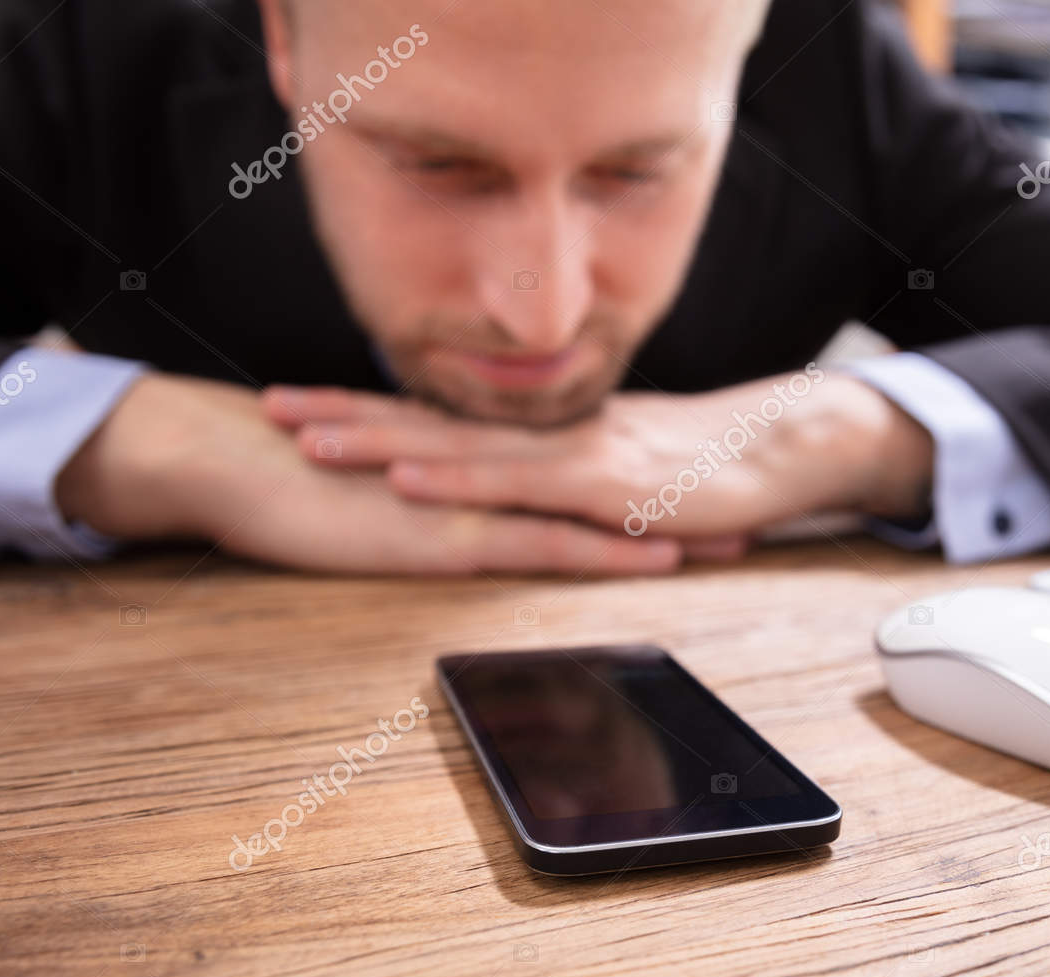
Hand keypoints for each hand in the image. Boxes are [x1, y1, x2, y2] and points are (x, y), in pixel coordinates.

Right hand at [54, 372, 694, 575]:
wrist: (229, 458)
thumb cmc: (284, 477)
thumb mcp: (364, 492)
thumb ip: (409, 497)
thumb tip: (429, 508)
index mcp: (468, 469)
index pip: (566, 475)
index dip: (630, 483)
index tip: (688, 488)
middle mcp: (485, 479)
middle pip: (597, 489)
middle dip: (672, 499)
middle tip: (745, 504)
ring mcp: (474, 504)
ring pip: (591, 515)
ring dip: (663, 525)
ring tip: (732, 534)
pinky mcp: (450, 536)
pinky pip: (546, 546)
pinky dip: (608, 550)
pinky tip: (658, 558)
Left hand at [260, 369, 933, 538]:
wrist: (778, 451)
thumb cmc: (699, 465)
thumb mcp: (612, 475)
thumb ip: (558, 484)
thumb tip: (510, 499)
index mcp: (541, 432)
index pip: (440, 417)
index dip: (369, 409)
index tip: (304, 404)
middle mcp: (544, 433)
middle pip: (428, 421)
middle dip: (345, 414)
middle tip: (270, 407)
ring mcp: (569, 455)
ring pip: (457, 445)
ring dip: (379, 441)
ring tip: (308, 438)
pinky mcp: (600, 486)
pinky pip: (515, 485)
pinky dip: (456, 482)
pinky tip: (407, 483)